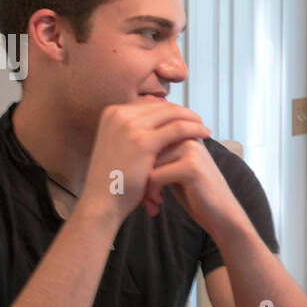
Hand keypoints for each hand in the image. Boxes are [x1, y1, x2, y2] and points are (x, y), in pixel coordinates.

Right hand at [79, 102, 210, 225]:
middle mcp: (119, 114)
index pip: (149, 104)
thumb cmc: (112, 179)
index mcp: (112, 113)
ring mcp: (130, 126)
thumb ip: (132, 131)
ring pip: (172, 114)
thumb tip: (156, 121)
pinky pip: (177, 128)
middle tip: (198, 120)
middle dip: (182, 112)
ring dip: (192, 119)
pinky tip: (205, 134)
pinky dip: (194, 129)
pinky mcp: (143, 142)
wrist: (101, 202)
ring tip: (204, 127)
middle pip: (161, 106)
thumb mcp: (118, 146)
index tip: (185, 117)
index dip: (170, 110)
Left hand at [142, 137, 247, 237]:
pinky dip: (151, 193)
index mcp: (183, 131)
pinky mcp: (191, 167)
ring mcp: (191, 150)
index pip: (147, 138)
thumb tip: (127, 147)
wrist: (222, 215)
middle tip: (144, 199)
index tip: (139, 184)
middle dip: (139, 176)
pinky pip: (155, 176)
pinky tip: (157, 204)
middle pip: (145, 150)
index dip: (138, 162)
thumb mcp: (174, 168)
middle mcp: (187, 136)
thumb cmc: (195, 193)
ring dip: (143, 187)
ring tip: (151, 203)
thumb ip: (158, 154)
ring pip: (147, 163)